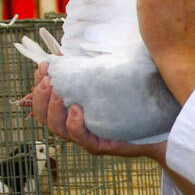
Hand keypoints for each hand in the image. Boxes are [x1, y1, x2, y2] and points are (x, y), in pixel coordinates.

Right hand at [28, 66, 163, 161]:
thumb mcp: (106, 80)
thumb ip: (86, 68)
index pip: (43, 102)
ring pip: (58, 129)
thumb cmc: (131, 102)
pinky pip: (82, 138)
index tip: (43, 67)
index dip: (37, 85)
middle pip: (44, 117)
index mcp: (70, 111)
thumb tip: (68, 48)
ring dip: (54, 109)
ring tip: (59, 93)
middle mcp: (75, 125)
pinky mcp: (101, 146)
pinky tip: (76, 110)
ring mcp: (87, 137)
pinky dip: (74, 124)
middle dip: (40, 97)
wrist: (158, 126)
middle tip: (48, 80)